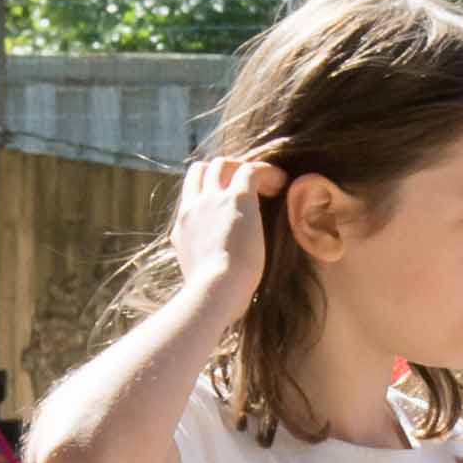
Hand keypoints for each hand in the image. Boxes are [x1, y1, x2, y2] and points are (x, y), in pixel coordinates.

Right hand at [172, 152, 285, 320]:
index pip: (191, 197)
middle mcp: (192, 209)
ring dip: (243, 168)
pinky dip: (266, 171)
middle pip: (201, 172)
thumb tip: (213, 276)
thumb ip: (204, 266)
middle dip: (224, 172)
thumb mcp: (199, 279)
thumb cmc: (212, 298)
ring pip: (222, 164)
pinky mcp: (236, 200)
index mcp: (182, 229)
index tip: (229, 201)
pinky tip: (280, 182)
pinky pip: (251, 170)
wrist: (213, 293)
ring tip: (267, 183)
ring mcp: (212, 201)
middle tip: (248, 186)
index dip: (209, 191)